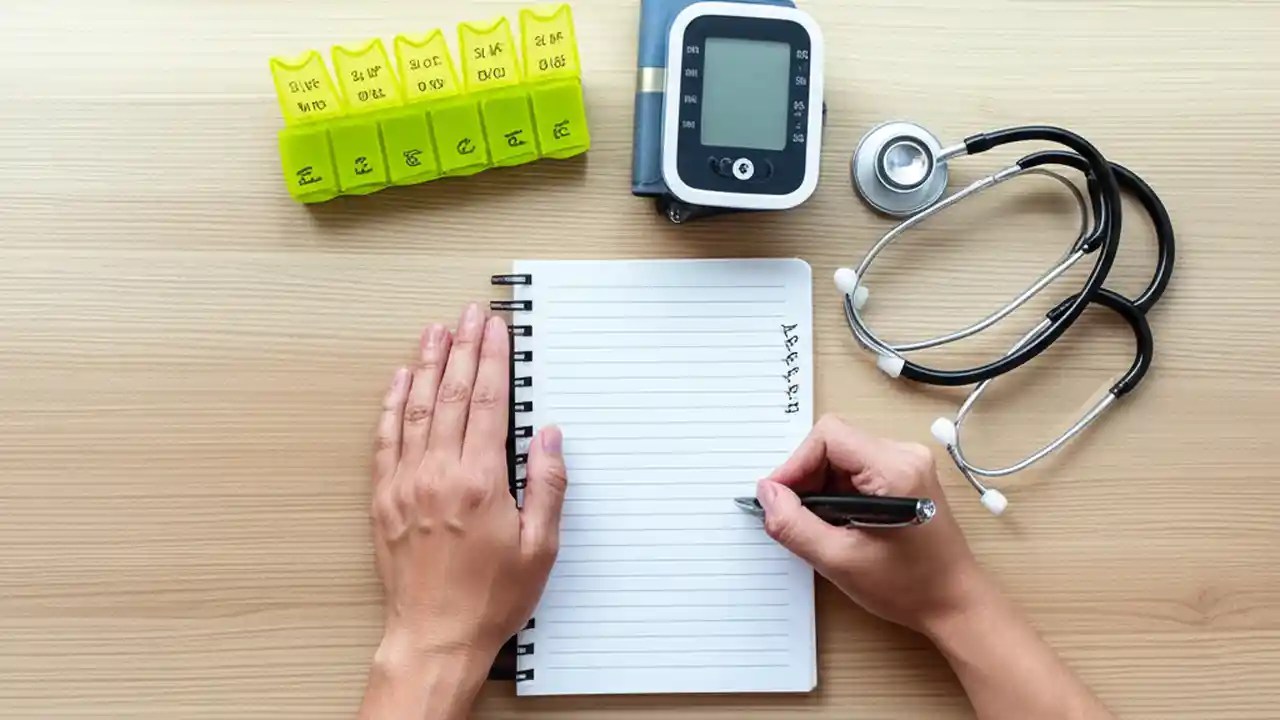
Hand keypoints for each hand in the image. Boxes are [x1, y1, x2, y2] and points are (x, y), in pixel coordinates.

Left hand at [361, 303, 566, 719]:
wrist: (434, 636)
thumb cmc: (490, 598)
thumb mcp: (540, 547)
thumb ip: (547, 486)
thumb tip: (548, 436)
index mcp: (481, 481)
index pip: (488, 402)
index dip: (493, 358)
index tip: (497, 328)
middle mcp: (439, 474)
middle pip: (451, 393)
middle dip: (463, 347)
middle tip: (470, 314)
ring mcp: (406, 483)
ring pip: (416, 407)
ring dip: (426, 363)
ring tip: (435, 330)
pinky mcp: (384, 498)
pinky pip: (385, 438)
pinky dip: (392, 404)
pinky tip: (399, 380)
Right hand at [757, 414, 987, 633]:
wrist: (954, 603)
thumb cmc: (910, 586)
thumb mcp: (839, 560)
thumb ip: (794, 525)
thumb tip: (767, 494)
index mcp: (896, 469)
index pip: (828, 436)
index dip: (795, 464)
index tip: (778, 497)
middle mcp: (906, 456)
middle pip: (834, 443)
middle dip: (806, 478)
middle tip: (794, 516)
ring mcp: (908, 464)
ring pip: (842, 456)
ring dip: (820, 487)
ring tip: (819, 525)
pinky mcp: (905, 475)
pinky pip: (856, 468)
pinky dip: (836, 491)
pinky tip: (837, 522)